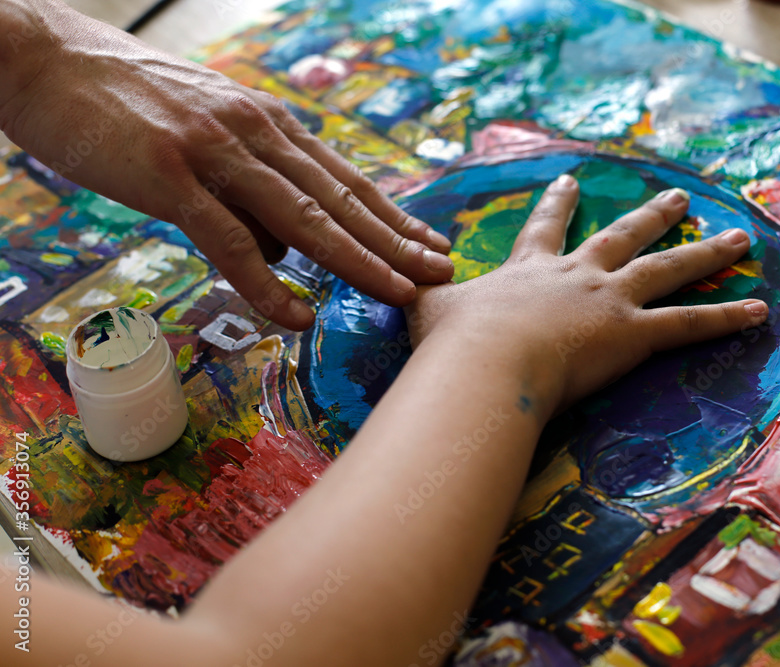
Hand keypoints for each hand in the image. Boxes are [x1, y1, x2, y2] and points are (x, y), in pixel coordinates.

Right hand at [0, 1, 452, 330]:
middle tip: (441, 274)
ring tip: (400, 293)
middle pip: (340, 199)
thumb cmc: (129, 105)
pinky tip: (294, 315)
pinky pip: (228, 240)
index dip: (393, 216)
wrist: (49, 62)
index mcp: (269, 125)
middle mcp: (256, 134)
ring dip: (357, 260)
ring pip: (303, 216)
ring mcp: (216, 153)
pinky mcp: (170, 176)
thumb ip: (250, 191)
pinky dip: (264, 282)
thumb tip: (283, 255)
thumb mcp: (209, 137)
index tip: (431, 246)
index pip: (345, 179)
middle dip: (396, 241)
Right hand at [406, 175, 769, 416]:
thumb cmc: (453, 341)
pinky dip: (725, 317)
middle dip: (652, 215)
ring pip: (669, 269)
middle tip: (677, 198)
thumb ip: (420, 293)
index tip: (568, 183)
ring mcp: (610, 300)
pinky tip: (758, 310)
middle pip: (624, 235)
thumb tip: (394, 283)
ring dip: (706, 252)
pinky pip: (689, 324)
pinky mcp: (633, 333)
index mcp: (531, 269)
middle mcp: (578, 274)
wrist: (485, 360)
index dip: (558, 205)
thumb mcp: (425, 308)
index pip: (547, 227)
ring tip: (739, 238)